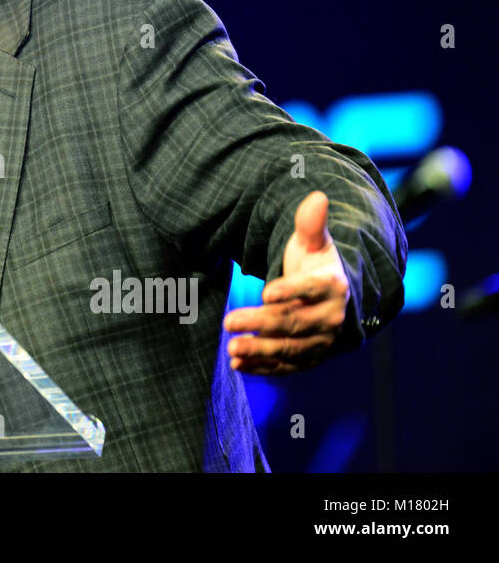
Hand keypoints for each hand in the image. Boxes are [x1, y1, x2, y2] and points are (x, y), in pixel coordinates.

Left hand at [222, 190, 350, 375]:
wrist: (334, 299)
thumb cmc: (317, 265)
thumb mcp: (314, 243)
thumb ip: (311, 224)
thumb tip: (317, 196)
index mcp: (333, 286)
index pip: (312, 289)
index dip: (290, 291)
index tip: (265, 293)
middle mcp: (332, 318)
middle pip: (294, 321)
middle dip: (261, 323)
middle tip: (228, 321)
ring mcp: (321, 342)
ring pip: (290, 348)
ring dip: (260, 351)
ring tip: (231, 349)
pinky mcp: (309, 358)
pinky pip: (287, 366)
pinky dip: (264, 368)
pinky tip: (239, 366)